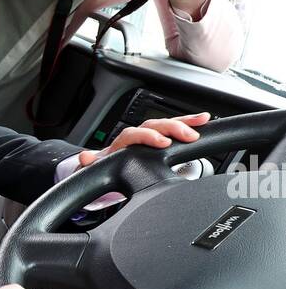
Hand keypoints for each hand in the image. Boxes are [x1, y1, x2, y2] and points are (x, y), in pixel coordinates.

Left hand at [77, 113, 208, 167]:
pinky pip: (174, 130)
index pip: (135, 134)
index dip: (149, 137)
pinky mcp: (159, 139)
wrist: (105, 166)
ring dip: (185, 121)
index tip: (163, 143)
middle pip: (154, 124)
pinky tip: (204, 123)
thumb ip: (92, 164)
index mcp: (121, 143)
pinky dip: (189, 125)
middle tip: (190, 134)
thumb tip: (84, 158)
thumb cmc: (105, 166)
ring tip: (203, 120)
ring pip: (166, 124)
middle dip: (173, 127)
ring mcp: (149, 135)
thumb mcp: (97, 169)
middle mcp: (136, 135)